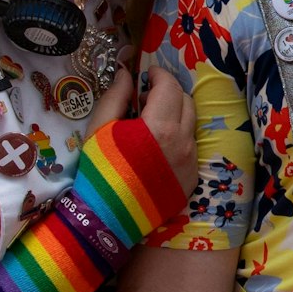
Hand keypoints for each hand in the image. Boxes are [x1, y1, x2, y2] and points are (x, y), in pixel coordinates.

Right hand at [88, 68, 197, 194]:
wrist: (107, 218)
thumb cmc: (100, 171)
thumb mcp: (100, 129)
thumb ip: (116, 97)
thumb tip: (126, 73)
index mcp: (161, 127)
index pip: (170, 87)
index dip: (159, 75)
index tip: (148, 73)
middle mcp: (183, 143)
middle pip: (186, 102)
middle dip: (168, 93)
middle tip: (146, 99)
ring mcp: (191, 162)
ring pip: (190, 125)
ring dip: (175, 116)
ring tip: (150, 125)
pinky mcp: (192, 179)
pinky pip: (190, 149)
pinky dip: (177, 139)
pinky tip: (157, 149)